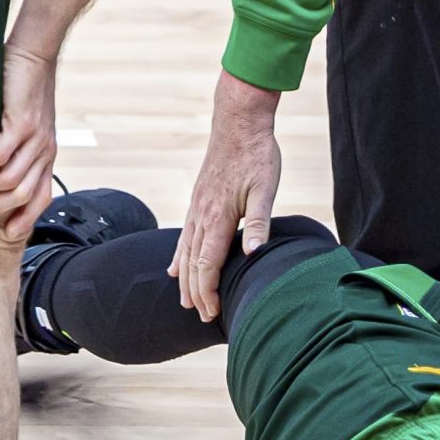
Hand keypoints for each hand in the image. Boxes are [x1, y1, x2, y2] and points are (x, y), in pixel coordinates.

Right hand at [0, 45, 59, 231]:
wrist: (33, 55)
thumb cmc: (21, 89)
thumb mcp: (23, 125)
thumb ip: (12, 148)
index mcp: (46, 155)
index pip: (41, 197)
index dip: (24, 219)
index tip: (5, 235)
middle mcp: (44, 151)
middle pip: (21, 195)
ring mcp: (35, 138)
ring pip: (8, 179)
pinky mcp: (21, 123)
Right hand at [171, 72, 282, 319]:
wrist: (238, 123)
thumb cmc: (257, 155)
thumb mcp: (266, 188)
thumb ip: (259, 222)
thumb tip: (253, 253)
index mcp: (218, 216)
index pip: (207, 263)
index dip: (208, 290)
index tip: (212, 311)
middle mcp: (202, 215)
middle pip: (193, 263)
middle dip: (197, 292)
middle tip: (203, 316)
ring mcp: (196, 208)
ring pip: (185, 251)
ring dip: (185, 279)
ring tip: (187, 301)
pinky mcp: (198, 201)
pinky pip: (183, 236)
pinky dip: (178, 257)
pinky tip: (174, 268)